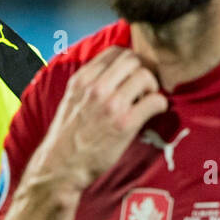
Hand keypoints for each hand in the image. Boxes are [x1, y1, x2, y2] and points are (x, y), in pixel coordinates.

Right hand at [23, 47, 167, 195]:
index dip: (130, 60)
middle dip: (143, 70)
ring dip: (153, 87)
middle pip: (133, 60)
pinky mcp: (125, 123)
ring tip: (146, 101)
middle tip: (144, 87)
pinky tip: (153, 113)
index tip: (133, 73)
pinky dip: (160, 105)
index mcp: (81, 80)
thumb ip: (88, 84)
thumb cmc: (67, 137)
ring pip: (145, 76)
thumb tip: (113, 73)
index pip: (115, 51)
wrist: (60, 167)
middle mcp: (95, 88)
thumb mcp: (70, 101)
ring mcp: (111, 105)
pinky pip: (155, 101)